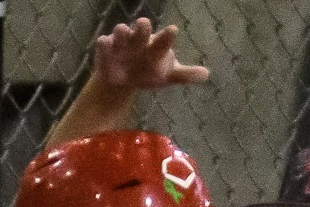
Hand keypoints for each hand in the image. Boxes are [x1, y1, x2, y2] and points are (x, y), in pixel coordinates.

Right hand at [91, 18, 208, 90]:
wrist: (125, 79)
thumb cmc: (149, 72)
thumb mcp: (167, 76)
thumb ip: (185, 75)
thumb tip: (206, 75)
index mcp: (156, 45)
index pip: (163, 39)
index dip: (167, 35)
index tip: (173, 30)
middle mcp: (140, 40)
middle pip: (142, 27)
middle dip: (142, 27)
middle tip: (143, 26)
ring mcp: (122, 43)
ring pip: (121, 30)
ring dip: (121, 31)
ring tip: (122, 32)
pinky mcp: (106, 49)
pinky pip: (103, 43)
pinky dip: (103, 43)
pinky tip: (104, 44)